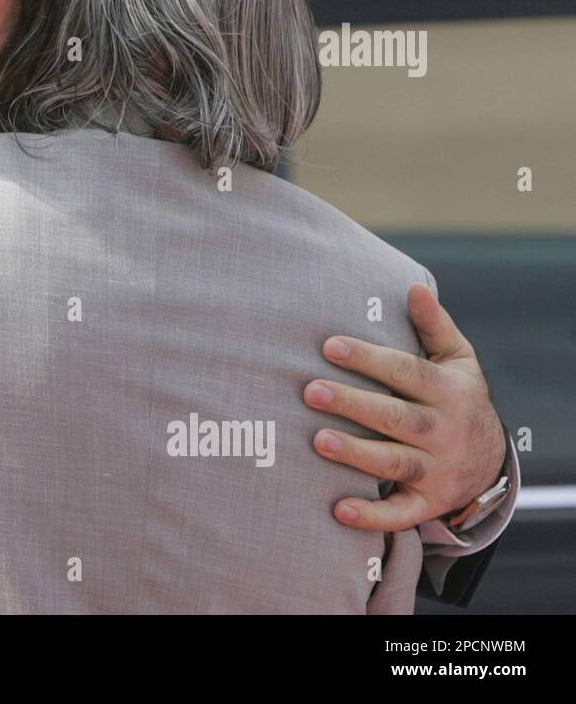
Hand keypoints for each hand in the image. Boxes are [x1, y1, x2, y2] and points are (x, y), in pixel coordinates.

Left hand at [304, 283, 506, 532]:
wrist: (491, 461)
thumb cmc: (456, 398)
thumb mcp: (457, 360)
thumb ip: (433, 326)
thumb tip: (413, 286)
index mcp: (449, 391)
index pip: (406, 372)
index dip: (369, 359)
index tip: (329, 346)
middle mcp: (446, 431)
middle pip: (397, 417)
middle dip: (354, 403)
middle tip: (310, 391)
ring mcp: (439, 470)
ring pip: (396, 462)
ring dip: (357, 454)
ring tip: (318, 441)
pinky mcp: (429, 503)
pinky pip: (401, 513)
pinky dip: (372, 516)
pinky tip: (338, 509)